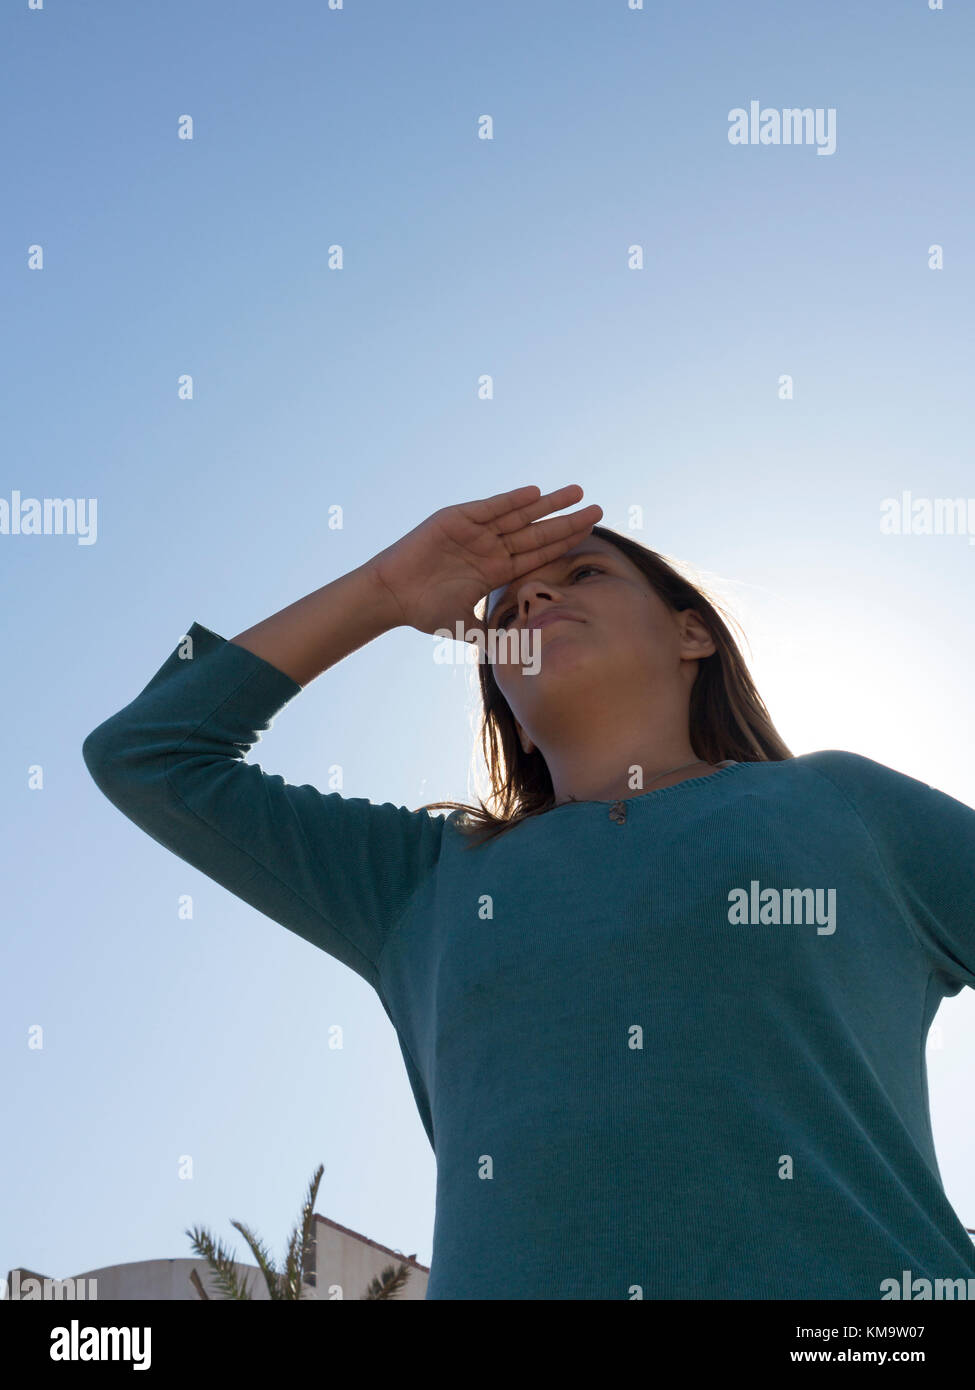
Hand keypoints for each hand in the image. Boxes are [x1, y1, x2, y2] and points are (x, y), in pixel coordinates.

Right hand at [368, 484, 602, 636]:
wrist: (391, 596)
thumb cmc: (425, 611)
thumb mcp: (466, 627)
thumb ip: (492, 639)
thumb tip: (516, 662)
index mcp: (496, 568)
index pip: (539, 554)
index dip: (565, 544)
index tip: (592, 536)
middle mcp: (491, 546)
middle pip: (538, 532)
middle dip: (568, 521)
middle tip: (599, 509)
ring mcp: (476, 531)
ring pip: (520, 515)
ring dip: (548, 504)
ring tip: (577, 491)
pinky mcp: (457, 519)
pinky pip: (490, 508)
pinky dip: (511, 501)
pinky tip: (535, 493)